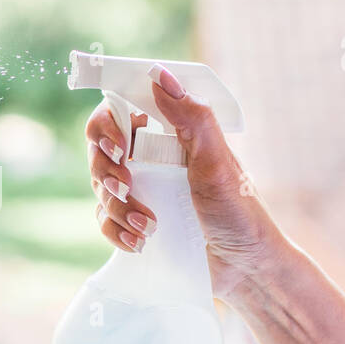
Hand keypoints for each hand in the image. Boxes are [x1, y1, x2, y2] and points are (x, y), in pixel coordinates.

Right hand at [84, 63, 281, 300]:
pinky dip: (115, 231)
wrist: (245, 268)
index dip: (106, 125)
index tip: (118, 147)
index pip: (118, 112)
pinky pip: (105, 221)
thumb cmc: (239, 210)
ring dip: (116, 208)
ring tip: (147, 225)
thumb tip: (159, 75)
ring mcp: (141, 191)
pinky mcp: (134, 222)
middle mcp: (149, 158)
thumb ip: (191, 116)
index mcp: (168, 134)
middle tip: (126, 187)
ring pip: (100, 189)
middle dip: (105, 171)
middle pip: (100, 151)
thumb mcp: (217, 161)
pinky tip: (139, 242)